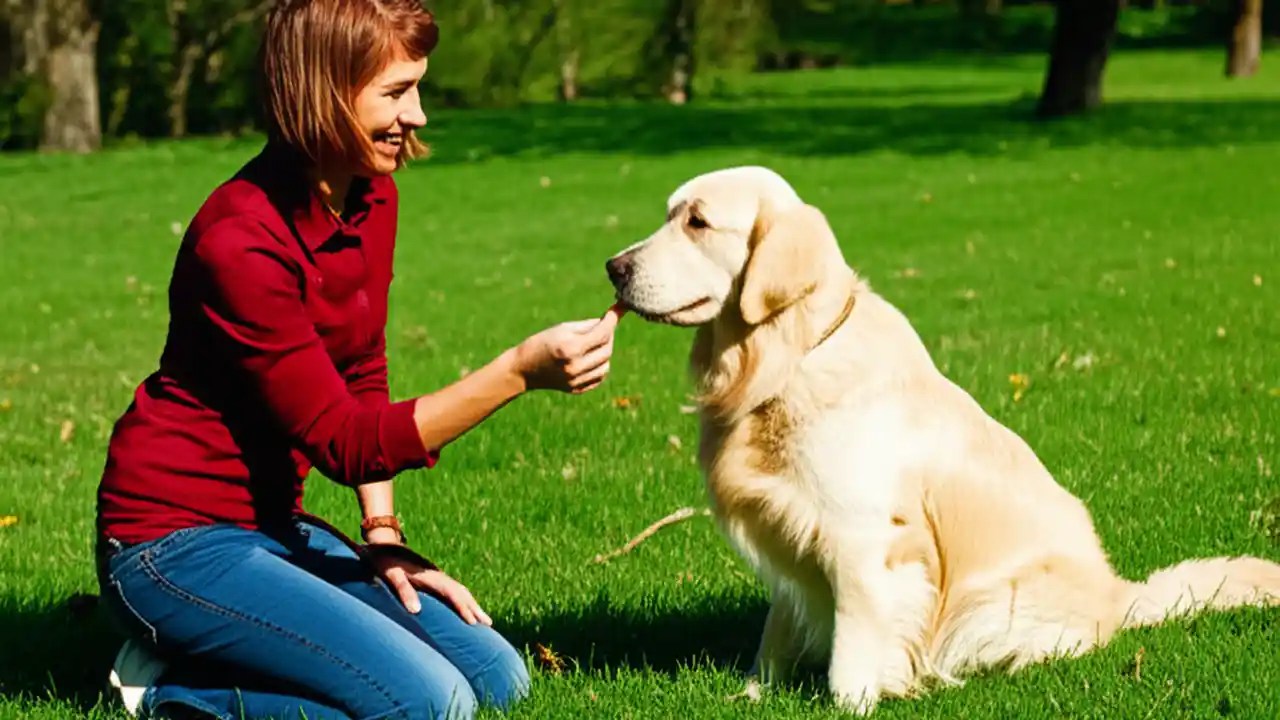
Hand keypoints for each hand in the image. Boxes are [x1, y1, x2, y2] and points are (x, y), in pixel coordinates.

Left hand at [370, 553, 491, 624]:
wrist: (382, 543)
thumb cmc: (384, 561)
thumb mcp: (390, 574)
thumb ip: (403, 590)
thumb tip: (416, 611)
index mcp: (430, 576)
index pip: (452, 593)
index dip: (463, 608)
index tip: (474, 623)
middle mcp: (437, 575)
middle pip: (461, 592)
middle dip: (474, 608)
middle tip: (488, 624)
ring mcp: (436, 576)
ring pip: (459, 591)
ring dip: (471, 605)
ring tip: (483, 620)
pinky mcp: (432, 579)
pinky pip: (452, 591)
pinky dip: (463, 601)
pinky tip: (464, 609)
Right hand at [513, 304, 623, 393]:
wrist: (522, 369)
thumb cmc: (541, 343)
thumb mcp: (562, 328)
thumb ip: (587, 326)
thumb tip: (609, 323)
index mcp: (570, 348)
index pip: (602, 332)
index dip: (613, 319)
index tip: (619, 309)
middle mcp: (575, 367)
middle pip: (607, 349)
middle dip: (608, 335)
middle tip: (602, 327)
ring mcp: (576, 381)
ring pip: (606, 364)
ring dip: (604, 351)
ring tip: (592, 344)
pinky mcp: (577, 390)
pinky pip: (599, 376)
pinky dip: (600, 365)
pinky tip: (590, 358)